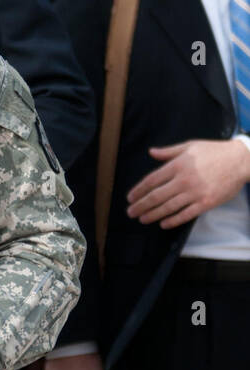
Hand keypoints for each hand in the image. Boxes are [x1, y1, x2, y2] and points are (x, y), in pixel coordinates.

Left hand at [126, 139, 249, 227]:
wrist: (241, 160)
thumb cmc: (214, 152)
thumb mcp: (189, 146)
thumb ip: (168, 152)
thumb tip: (151, 152)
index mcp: (178, 165)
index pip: (151, 180)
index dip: (138, 190)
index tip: (130, 197)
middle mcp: (184, 180)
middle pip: (156, 196)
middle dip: (141, 206)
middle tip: (130, 212)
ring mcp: (196, 192)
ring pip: (169, 207)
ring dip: (153, 215)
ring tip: (142, 219)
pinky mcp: (207, 202)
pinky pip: (186, 214)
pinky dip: (173, 220)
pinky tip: (163, 223)